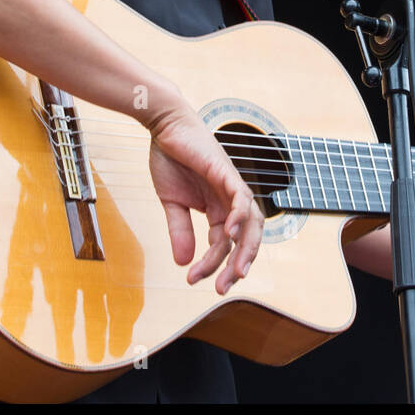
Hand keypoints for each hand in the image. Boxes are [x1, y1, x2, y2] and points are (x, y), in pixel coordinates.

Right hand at [144, 97, 263, 294]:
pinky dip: (239, 218)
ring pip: (249, 224)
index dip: (212, 265)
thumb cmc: (170, 158)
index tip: (194, 281)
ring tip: (233, 273)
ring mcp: (232, 187)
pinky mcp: (227, 173)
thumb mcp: (172, 203)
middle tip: (222, 288)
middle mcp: (230, 201)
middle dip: (237, 266)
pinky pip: (241, 199)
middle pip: (246, 239)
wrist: (164, 126)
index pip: (224, 244)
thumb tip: (183, 263)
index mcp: (218, 208)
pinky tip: (228, 235)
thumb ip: (180, 231)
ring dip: (243, 250)